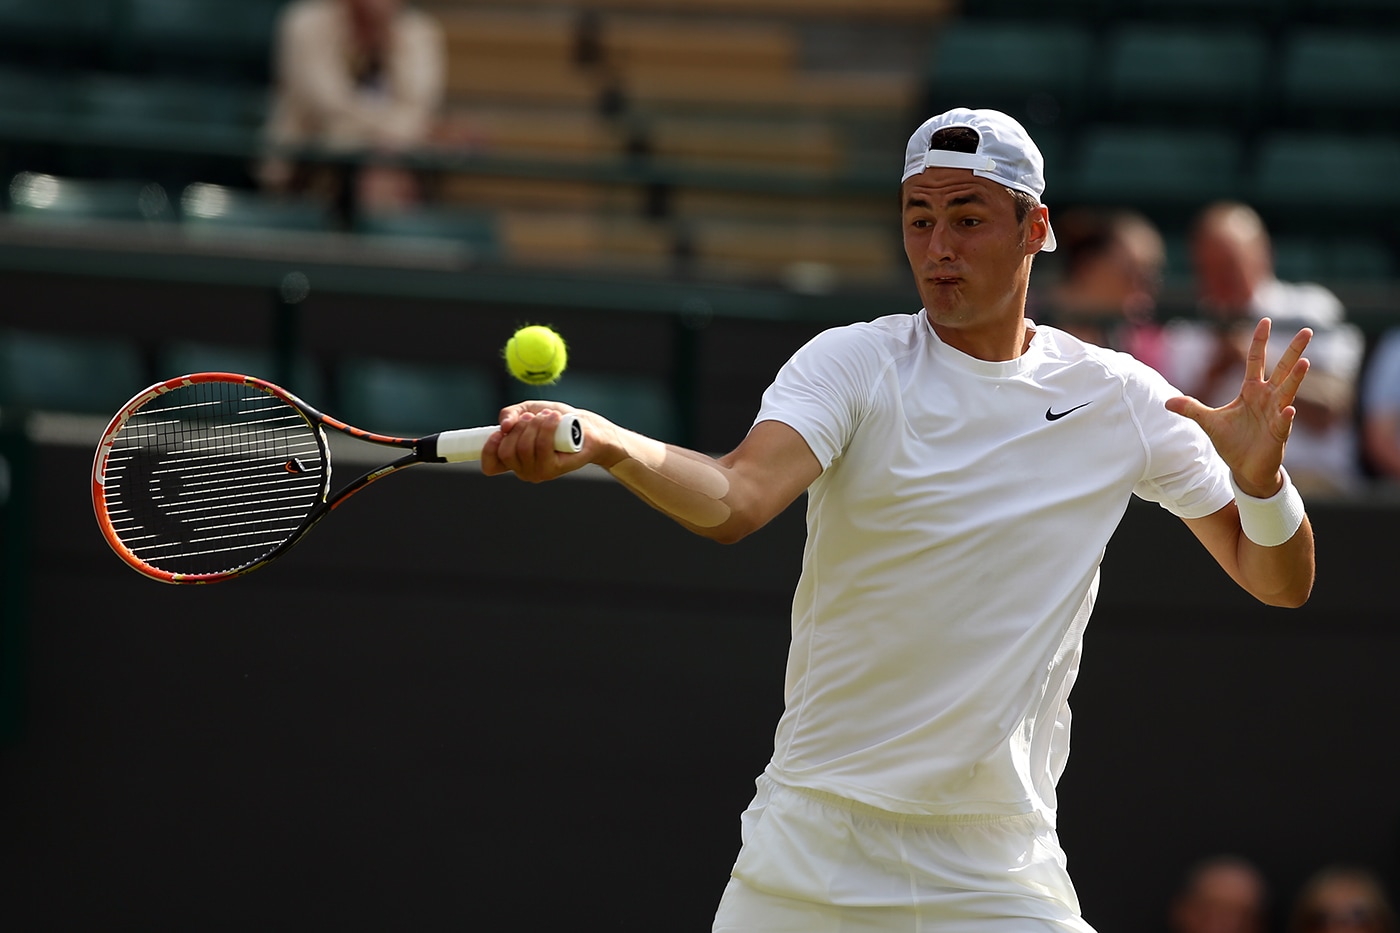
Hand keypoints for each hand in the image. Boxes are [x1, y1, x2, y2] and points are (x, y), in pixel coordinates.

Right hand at [479, 402, 586, 482]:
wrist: (586, 427)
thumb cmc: (556, 420)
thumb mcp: (528, 410)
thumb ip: (510, 414)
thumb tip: (504, 426)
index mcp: (513, 459)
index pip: (489, 466)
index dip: (489, 449)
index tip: (500, 431)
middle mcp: (523, 470)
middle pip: (507, 452)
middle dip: (519, 428)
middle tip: (532, 417)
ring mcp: (538, 472)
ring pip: (524, 447)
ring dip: (535, 425)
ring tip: (548, 416)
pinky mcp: (554, 469)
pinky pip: (542, 446)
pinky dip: (547, 427)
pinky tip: (555, 419)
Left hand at [1165, 318, 1311, 497]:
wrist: (1245, 469)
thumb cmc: (1232, 442)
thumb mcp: (1208, 422)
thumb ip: (1191, 408)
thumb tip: (1166, 401)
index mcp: (1251, 391)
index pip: (1256, 360)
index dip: (1259, 341)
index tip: (1265, 320)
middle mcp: (1267, 399)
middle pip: (1281, 370)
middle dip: (1293, 350)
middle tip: (1307, 330)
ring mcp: (1275, 415)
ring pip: (1288, 392)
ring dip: (1295, 378)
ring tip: (1305, 362)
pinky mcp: (1278, 434)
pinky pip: (1283, 423)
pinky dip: (1286, 417)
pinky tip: (1289, 409)